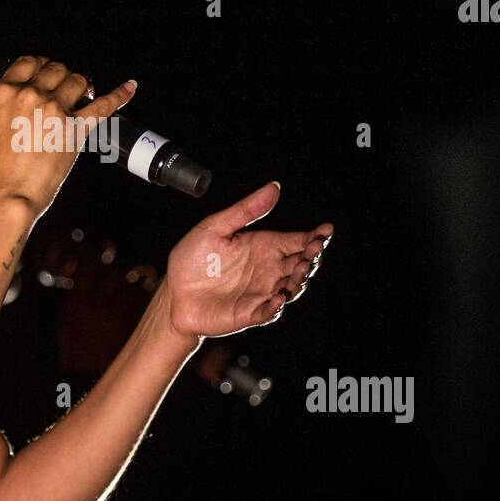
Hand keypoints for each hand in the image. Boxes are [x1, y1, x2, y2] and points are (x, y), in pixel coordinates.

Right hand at [0, 56, 136, 218]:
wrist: (7, 194)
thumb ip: (7, 106)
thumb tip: (20, 100)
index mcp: (6, 92)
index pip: (30, 62)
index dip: (42, 64)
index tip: (47, 70)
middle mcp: (31, 94)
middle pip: (57, 68)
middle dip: (63, 76)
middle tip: (66, 89)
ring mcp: (55, 109)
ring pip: (78, 79)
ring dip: (82, 86)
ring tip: (83, 96)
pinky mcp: (76, 129)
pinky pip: (104, 105)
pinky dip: (120, 95)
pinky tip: (129, 88)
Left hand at [162, 181, 332, 338]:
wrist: (174, 293)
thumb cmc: (193, 260)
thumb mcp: (215, 228)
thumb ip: (245, 210)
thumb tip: (274, 187)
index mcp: (264, 247)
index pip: (297, 241)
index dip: (315, 236)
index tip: (325, 230)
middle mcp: (267, 270)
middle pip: (301, 264)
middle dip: (312, 257)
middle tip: (314, 249)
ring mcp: (261, 292)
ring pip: (292, 287)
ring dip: (299, 279)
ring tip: (299, 269)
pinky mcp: (250, 313)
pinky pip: (270, 311)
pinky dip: (277, 306)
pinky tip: (279, 297)